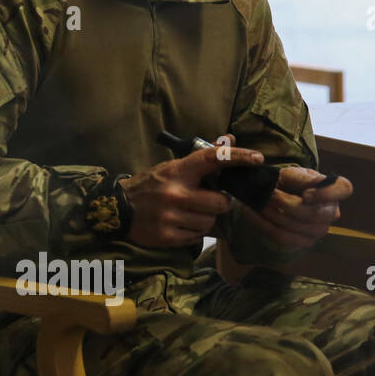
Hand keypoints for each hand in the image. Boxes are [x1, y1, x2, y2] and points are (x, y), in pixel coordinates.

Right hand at [121, 135, 265, 247]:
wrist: (117, 208)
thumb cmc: (150, 186)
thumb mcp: (171, 168)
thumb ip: (201, 158)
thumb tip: (230, 139)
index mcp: (176, 171)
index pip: (211, 159)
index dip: (237, 157)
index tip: (257, 158)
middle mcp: (174, 193)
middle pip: (220, 202)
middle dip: (219, 203)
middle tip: (206, 200)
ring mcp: (170, 216)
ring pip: (210, 222)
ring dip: (205, 219)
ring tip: (189, 213)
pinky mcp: (167, 236)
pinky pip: (197, 236)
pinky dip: (194, 232)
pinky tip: (180, 224)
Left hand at [237, 167, 353, 251]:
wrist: (280, 194)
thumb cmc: (290, 181)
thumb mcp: (293, 174)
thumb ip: (300, 178)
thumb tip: (314, 183)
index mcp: (335, 190)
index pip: (344, 189)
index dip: (326, 194)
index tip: (305, 194)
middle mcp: (332, 212)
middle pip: (313, 214)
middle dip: (285, 204)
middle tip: (266, 194)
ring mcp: (320, 229)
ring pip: (295, 226)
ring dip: (271, 214)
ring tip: (255, 202)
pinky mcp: (305, 241)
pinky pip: (283, 236)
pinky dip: (263, 224)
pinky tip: (250, 213)